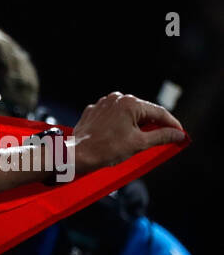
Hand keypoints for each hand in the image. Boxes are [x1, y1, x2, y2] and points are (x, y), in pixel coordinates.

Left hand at [71, 92, 185, 175]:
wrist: (75, 155)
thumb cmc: (105, 150)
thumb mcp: (139, 144)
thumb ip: (162, 137)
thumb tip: (178, 134)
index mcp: (130, 103)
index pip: (159, 113)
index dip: (172, 124)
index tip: (179, 134)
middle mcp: (116, 99)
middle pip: (143, 112)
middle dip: (153, 125)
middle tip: (163, 138)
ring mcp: (103, 104)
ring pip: (127, 114)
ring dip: (136, 125)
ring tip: (140, 140)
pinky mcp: (93, 112)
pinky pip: (112, 117)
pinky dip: (119, 125)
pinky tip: (121, 136)